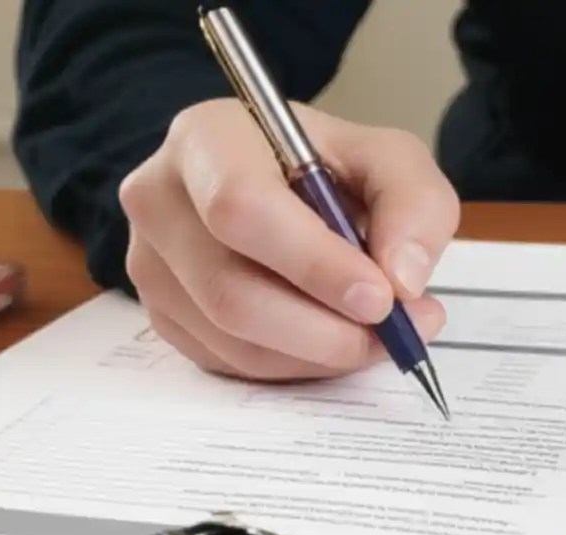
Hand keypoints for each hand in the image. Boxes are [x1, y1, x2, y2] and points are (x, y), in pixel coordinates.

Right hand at [119, 99, 457, 379]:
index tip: (380, 297)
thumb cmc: (330, 169)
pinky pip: (232, 363)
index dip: (314, 264)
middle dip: (326, 329)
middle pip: (230, 291)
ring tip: (380, 334)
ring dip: (321, 353)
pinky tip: (335, 338)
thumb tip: (402, 279)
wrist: (282, 186)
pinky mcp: (164, 316)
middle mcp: (160, 200)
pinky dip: (298, 364)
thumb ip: (414, 204)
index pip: (241, 208)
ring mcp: (151, 264)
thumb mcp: (391, 160)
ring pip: (234, 340)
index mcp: (207, 139)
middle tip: (395, 331)